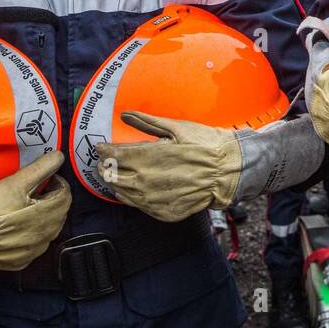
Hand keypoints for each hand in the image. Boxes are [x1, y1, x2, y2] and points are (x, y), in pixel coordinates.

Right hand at [0, 152, 70, 269]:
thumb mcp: (16, 182)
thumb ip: (41, 168)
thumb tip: (57, 157)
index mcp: (49, 214)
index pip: (65, 194)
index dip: (57, 183)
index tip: (47, 179)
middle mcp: (46, 235)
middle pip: (59, 213)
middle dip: (51, 200)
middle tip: (34, 192)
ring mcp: (34, 250)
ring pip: (48, 230)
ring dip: (42, 218)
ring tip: (24, 209)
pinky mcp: (21, 261)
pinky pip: (33, 246)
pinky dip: (30, 236)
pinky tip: (16, 228)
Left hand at [96, 111, 241, 222]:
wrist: (228, 171)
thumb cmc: (205, 146)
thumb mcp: (176, 128)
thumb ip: (147, 123)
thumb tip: (125, 115)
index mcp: (146, 158)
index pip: (111, 155)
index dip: (102, 150)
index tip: (100, 147)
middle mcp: (145, 181)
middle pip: (110, 177)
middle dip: (103, 167)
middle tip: (104, 162)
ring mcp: (152, 200)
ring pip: (121, 193)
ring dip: (115, 183)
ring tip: (117, 175)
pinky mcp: (162, 212)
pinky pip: (137, 206)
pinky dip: (131, 196)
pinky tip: (134, 189)